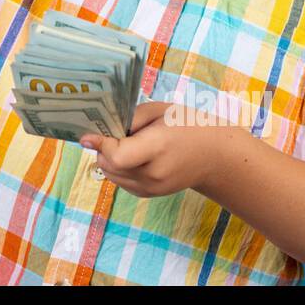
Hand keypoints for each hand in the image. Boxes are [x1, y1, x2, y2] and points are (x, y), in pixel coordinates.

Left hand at [79, 101, 231, 198]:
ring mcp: (151, 188)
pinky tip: (132, 155)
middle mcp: (153, 174)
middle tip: (114, 132)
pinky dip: (117, 168)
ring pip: (110, 175)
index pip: (117, 155)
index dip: (100, 144)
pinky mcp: (148, 194)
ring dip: (108, 158)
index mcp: (158, 148)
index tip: (88, 134)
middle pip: (109, 165)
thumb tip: (100, 130)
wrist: (215, 156)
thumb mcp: (159, 111)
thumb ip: (129, 119)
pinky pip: (120, 181)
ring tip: (126, 143)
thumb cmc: (188, 125)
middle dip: (102, 148)